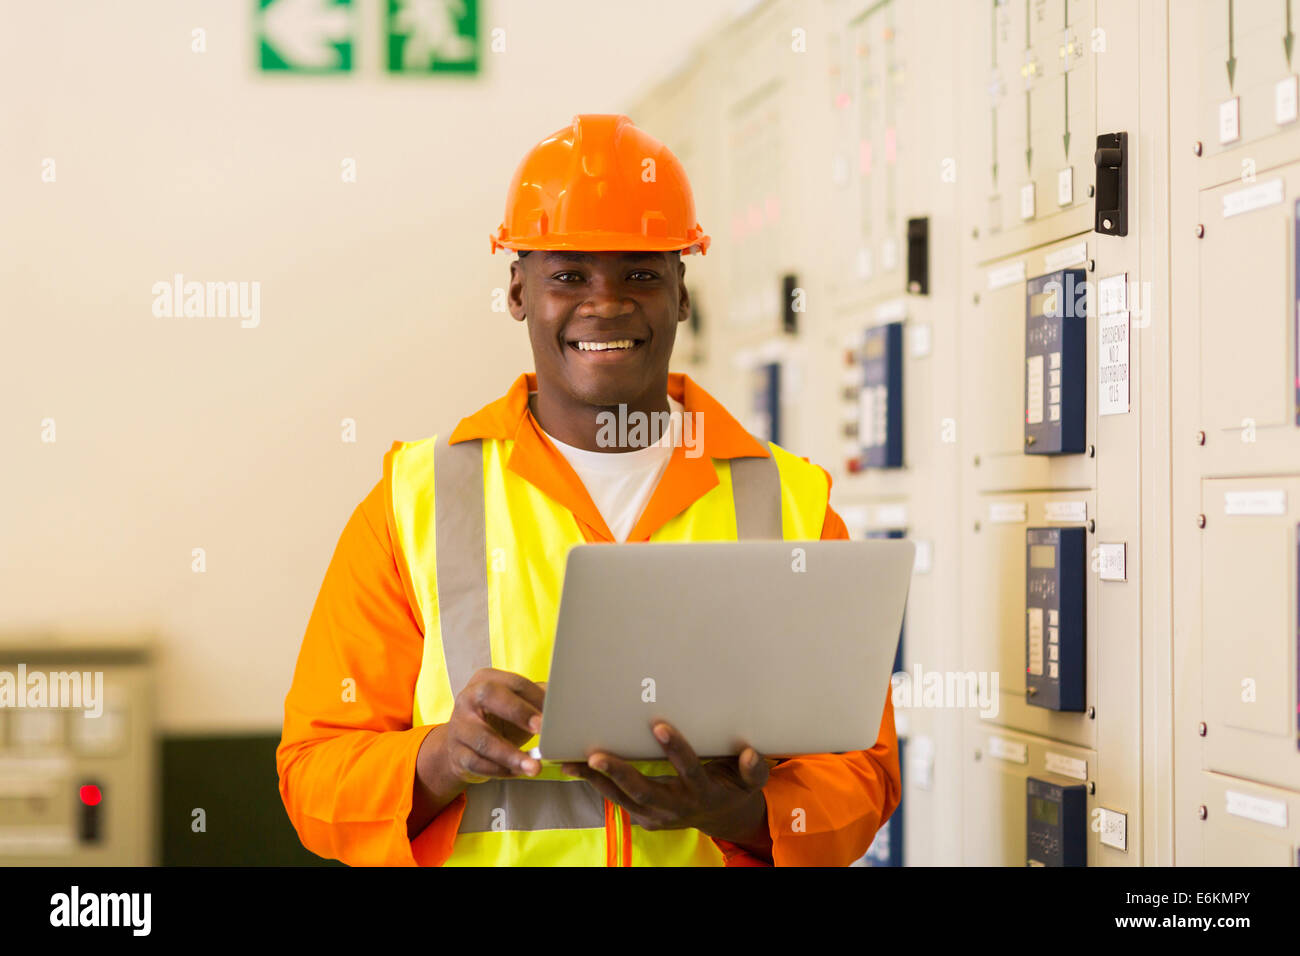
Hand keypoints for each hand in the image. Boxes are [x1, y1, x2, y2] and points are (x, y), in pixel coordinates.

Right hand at [432, 668, 546, 786]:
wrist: (464, 744)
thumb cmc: (499, 720)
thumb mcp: (516, 706)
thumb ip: (538, 700)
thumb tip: (568, 703)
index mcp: (486, 680)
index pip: (514, 683)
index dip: (535, 697)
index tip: (554, 714)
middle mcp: (468, 698)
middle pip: (489, 696)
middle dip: (518, 712)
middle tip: (541, 730)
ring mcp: (459, 726)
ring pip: (484, 739)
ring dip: (511, 755)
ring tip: (534, 767)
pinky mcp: (456, 753)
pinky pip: (477, 763)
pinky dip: (500, 771)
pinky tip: (517, 773)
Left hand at [561, 721, 769, 843]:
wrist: (722, 818)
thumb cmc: (733, 787)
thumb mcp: (750, 781)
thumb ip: (753, 768)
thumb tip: (751, 753)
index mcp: (703, 792)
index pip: (689, 769)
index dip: (676, 749)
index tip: (658, 725)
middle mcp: (677, 807)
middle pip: (644, 790)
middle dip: (619, 771)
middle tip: (596, 754)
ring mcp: (656, 816)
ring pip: (621, 799)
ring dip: (596, 780)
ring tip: (570, 761)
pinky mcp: (642, 817)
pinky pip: (615, 800)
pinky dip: (595, 784)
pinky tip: (575, 767)